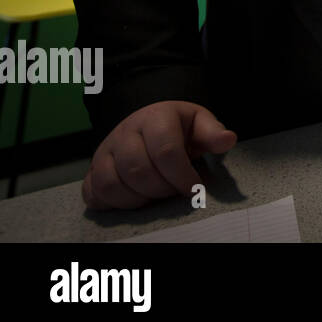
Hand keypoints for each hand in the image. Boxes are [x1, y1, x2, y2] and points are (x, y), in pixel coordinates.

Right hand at [82, 101, 237, 209]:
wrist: (148, 121)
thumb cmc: (178, 126)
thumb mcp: (199, 123)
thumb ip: (212, 133)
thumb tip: (228, 139)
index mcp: (155, 118)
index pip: (166, 151)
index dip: (182, 176)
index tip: (195, 189)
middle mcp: (124, 132)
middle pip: (137, 170)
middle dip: (161, 189)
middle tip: (175, 192)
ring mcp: (105, 151)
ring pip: (111, 184)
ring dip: (137, 199)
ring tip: (156, 197)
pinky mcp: (93, 168)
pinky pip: (93, 192)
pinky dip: (112, 203)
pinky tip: (133, 200)